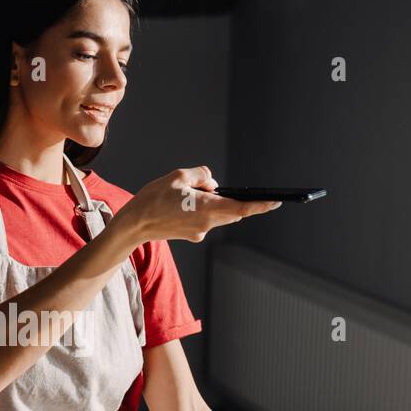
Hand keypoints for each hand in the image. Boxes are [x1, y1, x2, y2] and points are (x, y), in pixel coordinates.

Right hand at [115, 165, 281, 246]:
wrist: (133, 225)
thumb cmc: (153, 199)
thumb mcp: (178, 176)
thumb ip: (201, 175)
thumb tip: (212, 183)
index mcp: (207, 209)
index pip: (242, 208)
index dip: (261, 205)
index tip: (277, 202)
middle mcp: (207, 224)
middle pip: (231, 211)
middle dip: (229, 198)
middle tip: (208, 188)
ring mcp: (199, 232)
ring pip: (217, 214)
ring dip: (212, 203)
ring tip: (186, 194)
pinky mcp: (191, 235)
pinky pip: (204, 219)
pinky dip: (200, 209)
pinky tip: (179, 204)